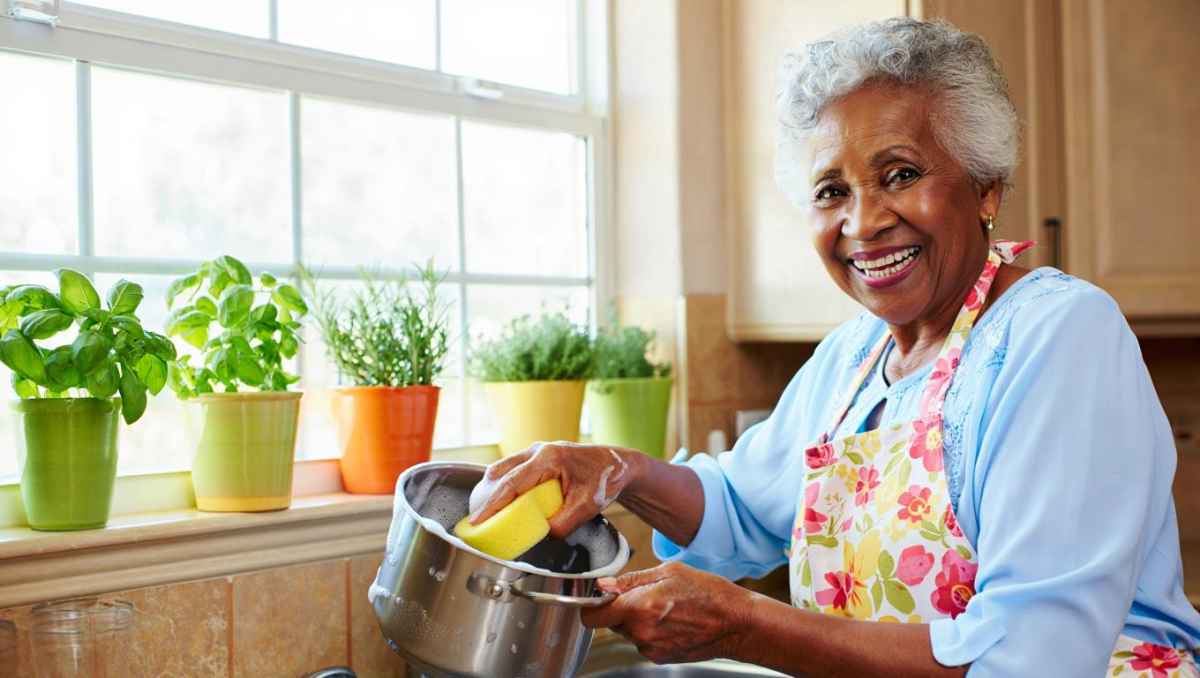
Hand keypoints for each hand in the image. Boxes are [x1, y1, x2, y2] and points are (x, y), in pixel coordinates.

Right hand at [468, 441, 643, 538]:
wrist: (618, 464)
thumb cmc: (605, 479)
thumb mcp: (587, 506)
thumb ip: (564, 522)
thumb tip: (543, 534)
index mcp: (548, 458)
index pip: (512, 483)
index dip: (492, 504)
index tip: (478, 520)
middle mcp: (539, 450)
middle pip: (501, 471)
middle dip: (486, 495)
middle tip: (475, 518)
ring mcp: (538, 451)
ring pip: (505, 468)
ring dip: (494, 488)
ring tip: (486, 512)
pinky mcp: (539, 458)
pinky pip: (515, 469)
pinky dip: (505, 484)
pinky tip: (504, 502)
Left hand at [579, 562, 755, 664]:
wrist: (736, 623)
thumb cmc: (708, 593)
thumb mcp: (668, 572)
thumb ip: (630, 580)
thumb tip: (603, 585)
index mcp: (639, 607)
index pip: (592, 617)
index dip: (593, 606)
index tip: (601, 598)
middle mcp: (641, 633)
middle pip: (611, 623)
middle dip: (621, 610)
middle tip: (646, 596)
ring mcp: (650, 648)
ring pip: (628, 632)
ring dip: (638, 621)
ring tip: (665, 607)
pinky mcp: (660, 658)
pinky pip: (644, 642)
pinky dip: (651, 632)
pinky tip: (672, 621)